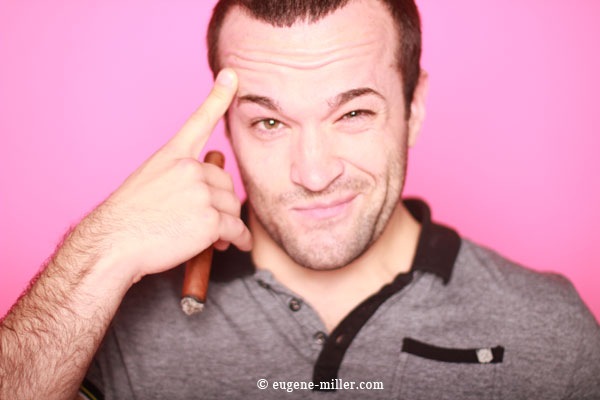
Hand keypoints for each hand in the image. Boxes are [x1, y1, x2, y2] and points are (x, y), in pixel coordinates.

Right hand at [75, 69, 250, 283]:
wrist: (114, 245)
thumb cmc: (128, 220)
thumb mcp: (150, 183)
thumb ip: (181, 178)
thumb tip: (214, 186)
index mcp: (172, 156)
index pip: (199, 121)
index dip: (218, 97)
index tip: (232, 76)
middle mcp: (189, 168)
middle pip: (225, 183)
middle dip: (220, 204)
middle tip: (209, 221)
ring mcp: (201, 192)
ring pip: (232, 206)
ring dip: (227, 224)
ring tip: (213, 237)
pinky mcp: (210, 219)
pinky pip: (236, 229)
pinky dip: (240, 239)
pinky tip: (237, 244)